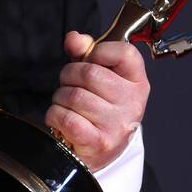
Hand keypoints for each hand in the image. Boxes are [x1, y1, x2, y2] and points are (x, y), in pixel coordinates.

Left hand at [45, 30, 148, 171]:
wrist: (103, 153)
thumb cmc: (100, 110)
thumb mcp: (100, 79)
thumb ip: (86, 53)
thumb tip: (74, 39)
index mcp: (137, 82)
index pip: (124, 53)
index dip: (99, 50)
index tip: (90, 59)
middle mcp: (132, 103)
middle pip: (90, 73)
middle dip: (69, 76)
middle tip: (69, 85)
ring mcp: (117, 124)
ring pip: (74, 96)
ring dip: (59, 98)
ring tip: (66, 105)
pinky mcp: (99, 142)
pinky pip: (66, 118)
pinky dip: (55, 116)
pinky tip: (60, 120)